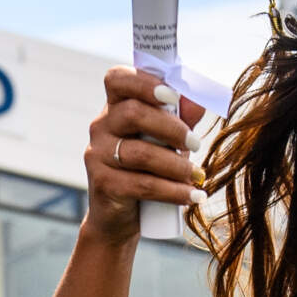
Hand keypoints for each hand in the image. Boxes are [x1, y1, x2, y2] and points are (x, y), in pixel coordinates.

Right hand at [81, 67, 204, 249]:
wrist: (121, 217)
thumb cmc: (150, 169)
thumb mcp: (169, 140)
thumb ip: (182, 117)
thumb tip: (199, 101)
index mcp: (116, 106)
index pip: (117, 79)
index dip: (143, 82)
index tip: (172, 96)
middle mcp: (101, 126)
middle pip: (133, 113)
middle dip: (172, 128)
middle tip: (196, 143)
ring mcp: (97, 155)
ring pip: (140, 153)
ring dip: (176, 164)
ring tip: (197, 175)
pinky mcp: (103, 184)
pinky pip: (143, 184)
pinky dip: (173, 191)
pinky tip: (192, 195)